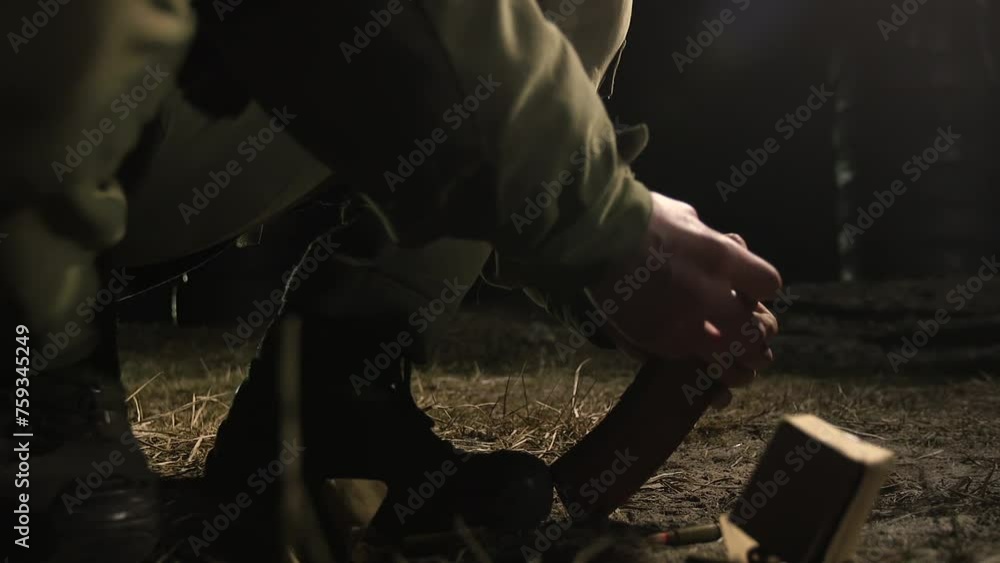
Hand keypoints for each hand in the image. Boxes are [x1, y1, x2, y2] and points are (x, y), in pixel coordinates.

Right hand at [587, 193, 781, 393]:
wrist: (594, 237)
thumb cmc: (640, 218)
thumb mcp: (686, 218)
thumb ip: (712, 240)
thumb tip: (729, 245)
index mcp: (721, 257)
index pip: (767, 285)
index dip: (762, 290)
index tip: (753, 292)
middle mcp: (708, 295)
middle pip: (755, 332)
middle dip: (758, 339)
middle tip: (755, 341)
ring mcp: (682, 324)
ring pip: (728, 360)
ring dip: (735, 366)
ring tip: (735, 367)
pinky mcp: (656, 342)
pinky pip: (689, 363)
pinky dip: (695, 364)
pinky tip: (691, 358)